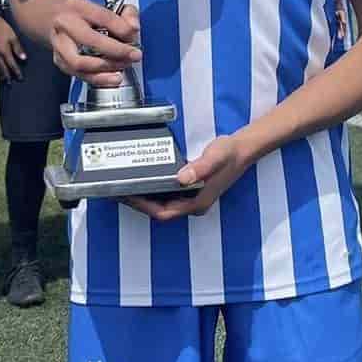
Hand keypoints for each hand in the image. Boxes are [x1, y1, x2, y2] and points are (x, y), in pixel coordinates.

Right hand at [0, 16, 26, 80]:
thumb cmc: (4, 29)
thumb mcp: (14, 37)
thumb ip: (18, 49)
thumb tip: (24, 59)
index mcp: (4, 51)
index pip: (11, 64)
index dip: (16, 72)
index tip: (20, 78)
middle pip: (3, 68)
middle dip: (7, 76)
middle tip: (10, 83)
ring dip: (1, 73)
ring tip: (4, 79)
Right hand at [49, 2, 140, 86]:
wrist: (54, 17)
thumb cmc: (83, 14)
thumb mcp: (106, 3)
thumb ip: (126, 14)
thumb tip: (133, 27)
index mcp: (78, 6)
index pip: (102, 17)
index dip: (122, 29)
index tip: (134, 35)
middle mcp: (65, 24)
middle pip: (89, 40)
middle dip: (116, 51)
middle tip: (133, 55)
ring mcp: (59, 44)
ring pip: (81, 62)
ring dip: (107, 68)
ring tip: (123, 66)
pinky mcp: (60, 60)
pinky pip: (79, 75)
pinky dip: (99, 79)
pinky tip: (113, 78)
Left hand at [129, 133, 252, 220]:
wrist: (243, 149)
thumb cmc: (229, 154)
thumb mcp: (215, 158)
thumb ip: (200, 168)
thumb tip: (181, 178)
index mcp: (198, 203)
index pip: (164, 212)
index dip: (143, 207)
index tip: (127, 196)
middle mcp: (193, 204)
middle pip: (160, 211)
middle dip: (138, 204)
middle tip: (119, 192)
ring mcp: (192, 199)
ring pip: (162, 205)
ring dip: (144, 198)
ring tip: (125, 187)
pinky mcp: (191, 190)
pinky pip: (167, 196)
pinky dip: (153, 191)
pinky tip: (144, 181)